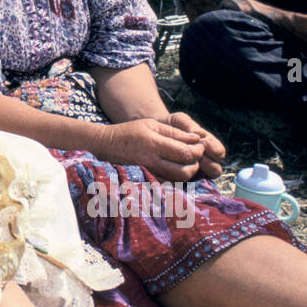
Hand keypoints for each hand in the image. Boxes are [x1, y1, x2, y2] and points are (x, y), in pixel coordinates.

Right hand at [91, 118, 212, 181]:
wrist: (106, 145)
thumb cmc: (130, 131)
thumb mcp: (151, 124)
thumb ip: (175, 132)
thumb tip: (196, 138)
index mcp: (153, 143)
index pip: (185, 152)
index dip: (198, 150)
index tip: (199, 145)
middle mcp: (152, 160)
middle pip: (185, 170)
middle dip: (195, 163)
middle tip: (194, 154)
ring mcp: (149, 172)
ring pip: (178, 180)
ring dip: (188, 171)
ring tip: (186, 161)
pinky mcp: (147, 180)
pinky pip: (169, 183)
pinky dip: (177, 177)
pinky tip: (175, 167)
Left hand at [158, 111, 223, 177]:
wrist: (152, 134)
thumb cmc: (169, 126)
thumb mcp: (178, 120)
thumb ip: (188, 125)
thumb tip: (198, 135)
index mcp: (208, 147)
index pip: (219, 153)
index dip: (215, 150)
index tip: (204, 143)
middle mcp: (204, 162)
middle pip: (215, 170)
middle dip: (209, 163)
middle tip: (198, 157)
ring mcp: (194, 172)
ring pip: (202, 179)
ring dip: (197, 171)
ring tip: (185, 164)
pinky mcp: (180, 181)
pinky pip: (185, 184)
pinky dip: (182, 179)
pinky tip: (173, 171)